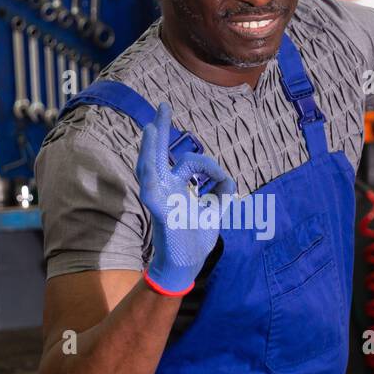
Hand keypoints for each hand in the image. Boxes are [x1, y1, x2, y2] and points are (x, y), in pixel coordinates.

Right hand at [136, 101, 235, 294]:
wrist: (185, 267)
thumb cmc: (196, 241)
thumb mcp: (215, 212)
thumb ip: (222, 193)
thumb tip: (228, 177)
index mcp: (176, 189)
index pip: (187, 163)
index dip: (208, 164)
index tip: (221, 176)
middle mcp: (165, 190)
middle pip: (159, 155)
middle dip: (162, 131)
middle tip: (163, 106)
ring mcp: (160, 200)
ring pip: (151, 168)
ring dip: (150, 148)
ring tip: (151, 127)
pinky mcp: (160, 213)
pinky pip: (152, 192)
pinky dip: (149, 177)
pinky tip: (145, 159)